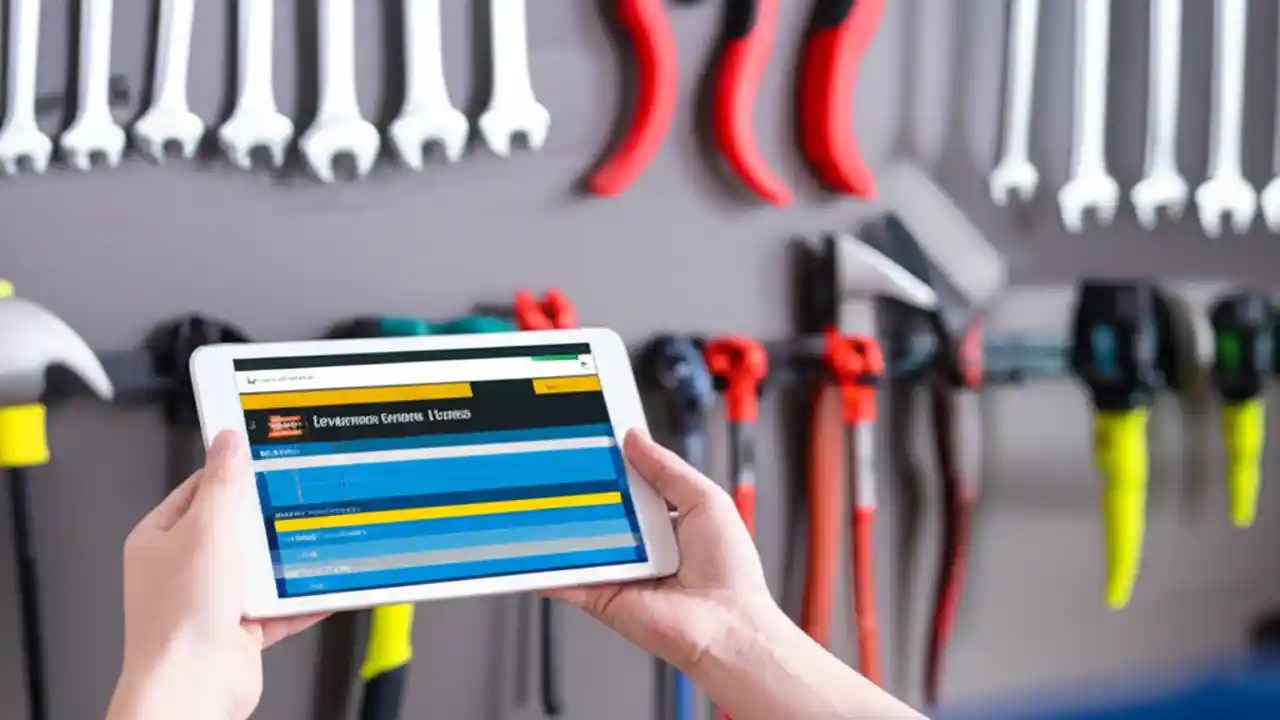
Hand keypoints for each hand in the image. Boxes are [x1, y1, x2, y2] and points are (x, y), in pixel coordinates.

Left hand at [107, 431, 327, 719]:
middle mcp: (184, 569)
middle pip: (236, 527)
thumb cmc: (179, 619)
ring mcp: (213, 600)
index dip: (232, 471)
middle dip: (269, 517)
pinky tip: (326, 583)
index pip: (199, 490)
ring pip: (261, 567)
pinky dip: (304, 597)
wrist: (192, 687)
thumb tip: (228, 442)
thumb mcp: (206, 532)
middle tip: (299, 494)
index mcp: (160, 540)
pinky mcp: (241, 629)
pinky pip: (280, 605)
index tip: (263, 454)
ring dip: (288, 559)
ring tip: (317, 538)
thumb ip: (223, 485)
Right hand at [547, 429, 773, 670]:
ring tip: (534, 491)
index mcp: (662, 520)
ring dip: (556, 519)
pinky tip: (527, 542)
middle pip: (596, 508)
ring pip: (575, 539)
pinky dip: (542, 563)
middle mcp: (637, 544)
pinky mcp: (598, 595)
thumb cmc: (730, 572)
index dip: (608, 463)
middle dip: (576, 486)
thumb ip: (667, 469)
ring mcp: (615, 570)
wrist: (726, 628)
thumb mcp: (705, 500)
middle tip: (554, 460)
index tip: (587, 439)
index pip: (625, 485)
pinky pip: (563, 577)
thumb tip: (634, 437)